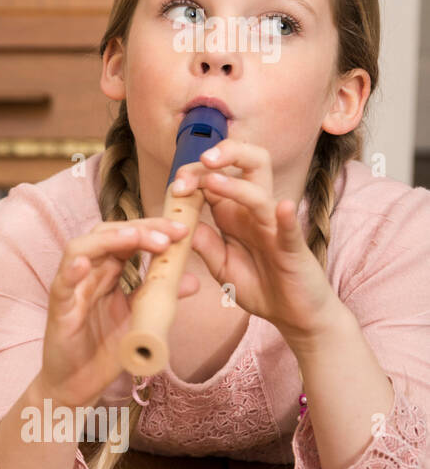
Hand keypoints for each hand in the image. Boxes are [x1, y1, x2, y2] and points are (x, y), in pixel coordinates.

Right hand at [40, 217, 198, 408]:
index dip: (154, 229)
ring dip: (108, 240)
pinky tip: (84, 264)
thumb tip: (193, 280)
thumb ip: (161, 296)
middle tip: (168, 234)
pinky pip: (62, 285)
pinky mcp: (58, 309)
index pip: (128, 238)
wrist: (80, 383)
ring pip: (81, 249)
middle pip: (106, 234)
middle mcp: (89, 273)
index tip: (183, 231)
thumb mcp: (141, 318)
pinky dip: (71, 271)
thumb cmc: (105, 348)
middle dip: (138, 229)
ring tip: (133, 238)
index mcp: (109, 272)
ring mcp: (71, 288)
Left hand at [171, 138, 336, 342]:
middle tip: (204, 160)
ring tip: (214, 181)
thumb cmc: (258, 285)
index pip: (216, 177)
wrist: (292, 314)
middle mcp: (254, 213)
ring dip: (237, 186)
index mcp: (233, 213)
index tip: (176, 186)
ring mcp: (275, 228)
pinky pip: (291, 230)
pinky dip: (287, 219)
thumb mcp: (220, 265)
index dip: (195, 174)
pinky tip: (282, 208)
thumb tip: (180, 220)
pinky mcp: (292, 249)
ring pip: (261, 195)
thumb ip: (203, 243)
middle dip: (228, 153)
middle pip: (251, 165)